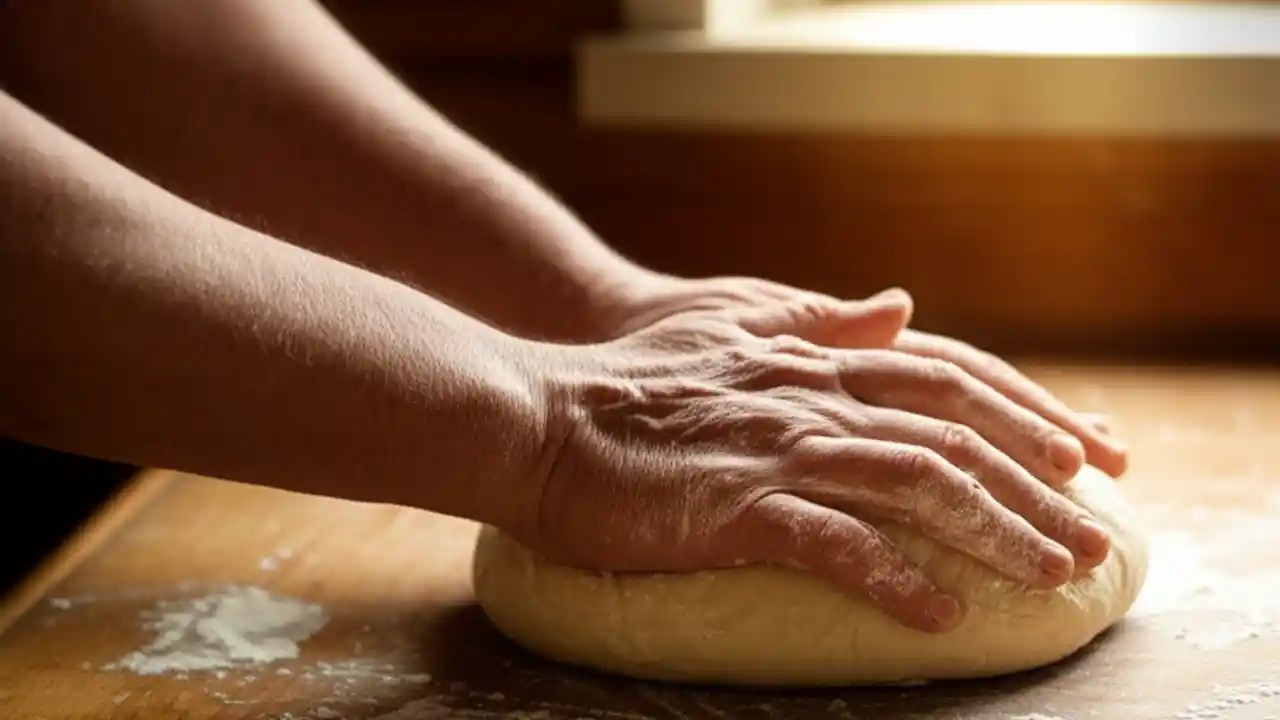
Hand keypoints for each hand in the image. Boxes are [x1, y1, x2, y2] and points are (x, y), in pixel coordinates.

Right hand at [518, 298, 1110, 631]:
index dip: (1028, 412)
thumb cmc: (628, 379)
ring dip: (996, 529)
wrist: (539, 415)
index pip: (951, 375)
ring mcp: (778, 448)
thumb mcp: (735, 326)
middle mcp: (812, 396)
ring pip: (916, 482)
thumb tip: (900, 304)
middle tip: (1094, 538)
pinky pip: (834, 542)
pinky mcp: (737, 503)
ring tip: (1053, 576)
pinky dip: (894, 577)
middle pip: (954, 433)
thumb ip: (822, 322)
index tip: (1088, 453)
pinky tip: (940, 615)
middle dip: (1036, 485)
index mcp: (816, 359)